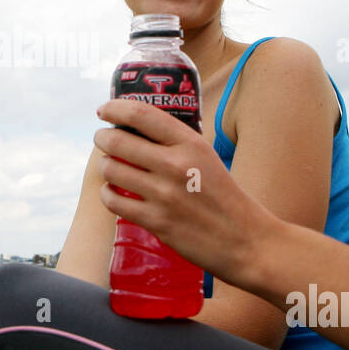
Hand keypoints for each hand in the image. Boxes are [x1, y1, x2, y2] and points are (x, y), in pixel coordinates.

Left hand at [94, 99, 284, 284]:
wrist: (246, 241)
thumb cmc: (225, 197)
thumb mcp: (207, 157)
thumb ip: (176, 144)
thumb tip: (137, 131)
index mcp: (191, 143)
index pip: (142, 115)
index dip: (115, 108)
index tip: (104, 110)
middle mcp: (175, 164)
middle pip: (118, 141)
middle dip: (102, 138)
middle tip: (102, 139)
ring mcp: (164, 194)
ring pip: (111, 169)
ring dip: (104, 165)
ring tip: (108, 166)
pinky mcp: (156, 221)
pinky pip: (114, 201)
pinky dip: (107, 193)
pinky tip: (112, 192)